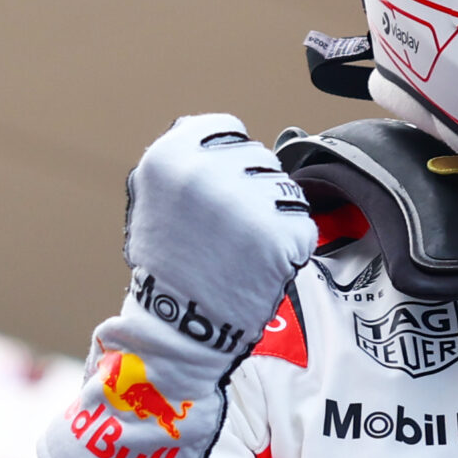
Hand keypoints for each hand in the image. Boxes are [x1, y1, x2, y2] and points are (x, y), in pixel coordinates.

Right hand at [122, 114, 316, 340]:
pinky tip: (260, 262)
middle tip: (228, 228)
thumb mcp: (156, 195)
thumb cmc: (170, 263)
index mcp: (172, 155)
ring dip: (273, 213)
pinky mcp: (280, 234)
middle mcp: (208, 172)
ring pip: (284, 188)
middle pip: (259, 157)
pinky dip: (288, 243)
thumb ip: (191, 158)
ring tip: (242, 246)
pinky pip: (301, 223)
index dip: (227, 160)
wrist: (179, 327)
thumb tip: (232, 138)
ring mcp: (247, 203)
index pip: (227, 130)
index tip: (218, 189)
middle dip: (251, 188)